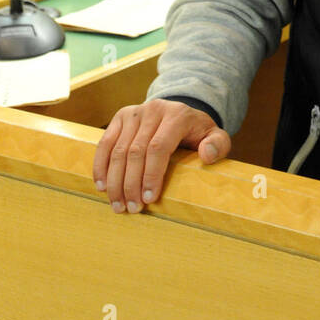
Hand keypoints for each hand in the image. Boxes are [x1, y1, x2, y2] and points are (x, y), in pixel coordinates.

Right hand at [92, 99, 231, 212]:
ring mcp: (134, 112)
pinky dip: (101, 166)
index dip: (152, 175)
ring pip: (118, 150)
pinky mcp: (120, 117)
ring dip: (115, 180)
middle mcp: (154, 110)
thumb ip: (218, 145)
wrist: (180, 112)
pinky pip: (105, 143)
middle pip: (135, 151)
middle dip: (131, 184)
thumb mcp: (216, 136)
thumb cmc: (198, 132)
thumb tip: (206, 155)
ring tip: (117, 205)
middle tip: (132, 209)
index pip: (159, 147)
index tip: (149, 199)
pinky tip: (102, 186)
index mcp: (177, 115)